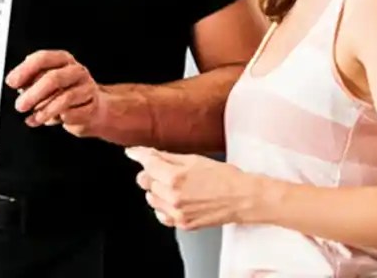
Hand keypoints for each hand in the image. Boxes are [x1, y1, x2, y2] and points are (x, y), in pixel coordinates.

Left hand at [5, 50, 105, 136]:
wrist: (93, 109)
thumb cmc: (65, 92)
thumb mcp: (46, 82)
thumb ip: (31, 81)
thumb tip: (17, 85)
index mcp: (62, 59)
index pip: (42, 58)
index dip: (24, 70)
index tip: (12, 82)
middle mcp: (76, 71)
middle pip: (53, 78)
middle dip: (33, 94)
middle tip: (20, 105)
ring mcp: (87, 88)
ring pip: (64, 99)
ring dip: (44, 111)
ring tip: (33, 118)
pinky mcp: (92, 106)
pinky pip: (72, 115)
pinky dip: (57, 120)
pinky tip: (50, 121)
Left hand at [125, 147, 255, 229]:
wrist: (243, 198)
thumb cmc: (224, 177)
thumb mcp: (194, 159)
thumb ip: (166, 157)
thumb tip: (146, 152)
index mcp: (174, 177)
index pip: (147, 164)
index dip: (139, 155)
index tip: (133, 152)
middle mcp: (172, 196)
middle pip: (146, 181)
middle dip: (151, 172)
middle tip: (163, 168)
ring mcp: (177, 212)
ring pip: (151, 198)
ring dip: (157, 189)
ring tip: (175, 185)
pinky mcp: (183, 224)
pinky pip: (161, 215)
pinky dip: (163, 206)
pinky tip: (175, 199)